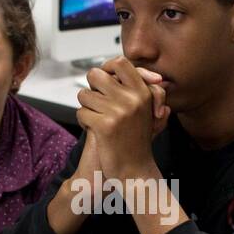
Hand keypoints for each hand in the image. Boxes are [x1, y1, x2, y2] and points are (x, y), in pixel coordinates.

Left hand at [77, 57, 165, 180]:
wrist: (134, 171)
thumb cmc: (138, 142)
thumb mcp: (151, 114)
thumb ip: (151, 92)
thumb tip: (153, 76)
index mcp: (143, 93)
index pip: (120, 62)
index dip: (107, 67)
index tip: (104, 78)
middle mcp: (132, 99)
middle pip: (95, 74)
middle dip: (91, 87)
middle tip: (96, 100)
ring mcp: (118, 112)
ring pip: (84, 95)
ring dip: (86, 106)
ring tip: (97, 118)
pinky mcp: (104, 126)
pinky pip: (81, 112)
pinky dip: (83, 121)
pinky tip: (94, 130)